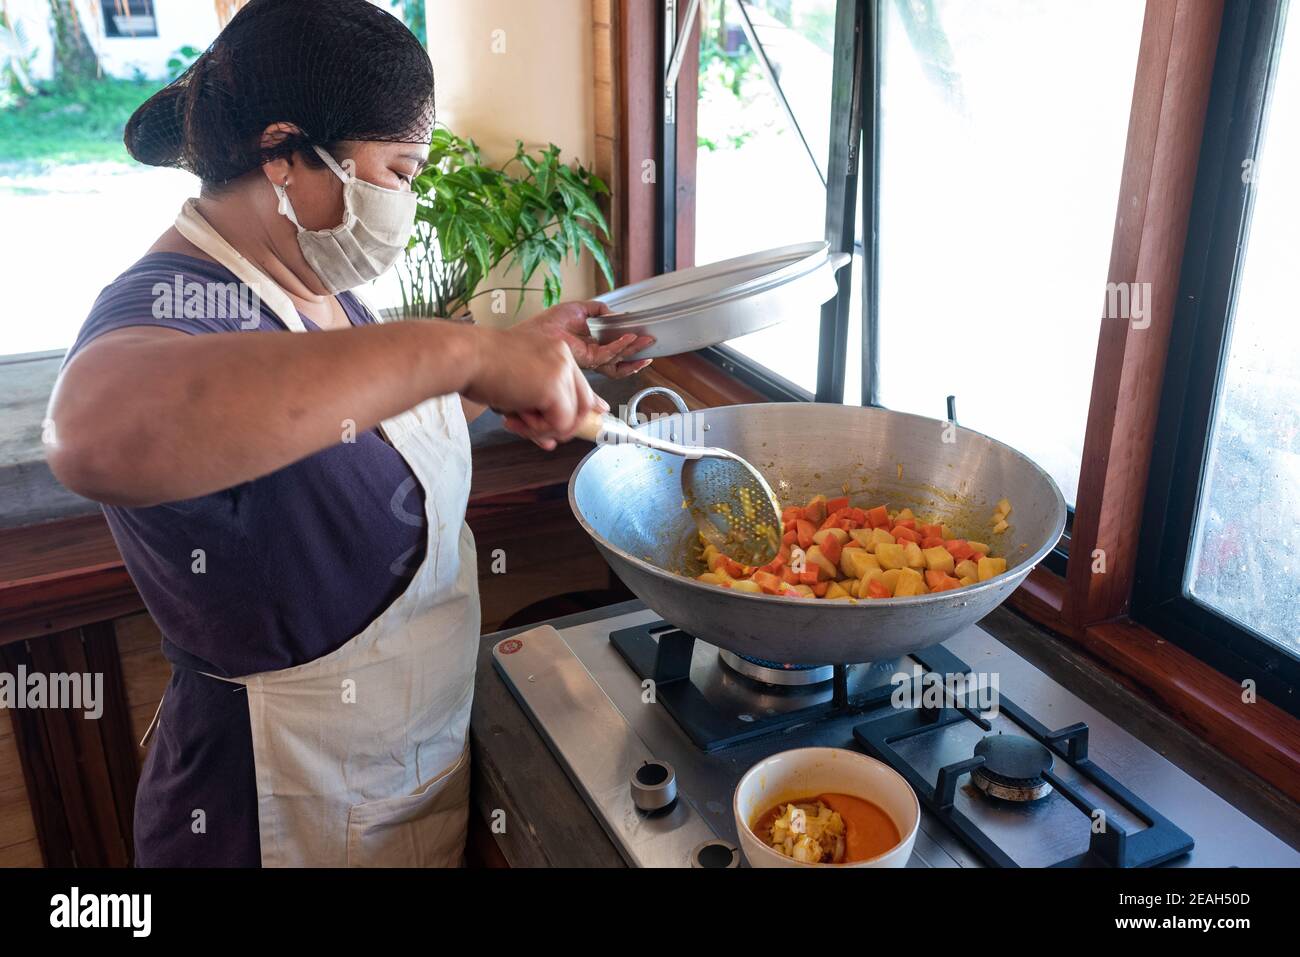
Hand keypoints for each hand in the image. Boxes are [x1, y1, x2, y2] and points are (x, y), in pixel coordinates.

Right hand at [462, 325, 606, 449]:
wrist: (464, 358)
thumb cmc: (479, 368)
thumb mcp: (519, 384)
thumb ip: (539, 406)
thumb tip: (556, 439)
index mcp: (556, 351)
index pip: (579, 388)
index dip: (570, 413)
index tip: (555, 429)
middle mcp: (564, 357)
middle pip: (584, 404)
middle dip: (561, 426)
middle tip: (533, 430)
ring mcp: (562, 371)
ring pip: (573, 417)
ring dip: (544, 429)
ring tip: (516, 422)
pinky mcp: (554, 387)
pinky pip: (560, 424)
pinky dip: (539, 431)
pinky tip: (515, 420)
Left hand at [520, 300, 654, 378]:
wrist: (535, 331)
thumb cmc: (548, 323)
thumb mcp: (579, 309)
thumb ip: (597, 309)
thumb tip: (612, 312)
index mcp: (590, 345)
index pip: (614, 349)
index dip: (629, 345)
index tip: (642, 336)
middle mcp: (592, 355)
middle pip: (620, 359)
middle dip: (637, 353)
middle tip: (651, 343)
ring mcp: (590, 359)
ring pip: (618, 361)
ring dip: (634, 351)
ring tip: (646, 341)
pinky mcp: (587, 359)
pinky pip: (608, 355)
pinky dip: (620, 345)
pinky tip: (629, 337)